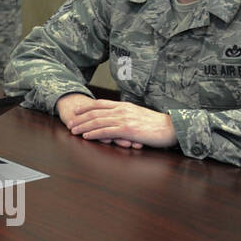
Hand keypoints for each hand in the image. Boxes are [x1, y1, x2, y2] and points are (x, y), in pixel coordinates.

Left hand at [57, 94, 176, 148]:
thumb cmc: (156, 124)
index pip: (100, 104)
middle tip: (69, 123)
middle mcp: (122, 110)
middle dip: (80, 118)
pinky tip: (87, 136)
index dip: (86, 107)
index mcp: (124, 105)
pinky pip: (107, 131)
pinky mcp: (128, 130)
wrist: (171, 127)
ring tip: (73, 130)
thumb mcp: (138, 114)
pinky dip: (95, 134)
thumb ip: (126, 114)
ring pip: (98, 122)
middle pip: (95, 112)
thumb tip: (116, 117)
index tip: (75, 111)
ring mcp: (124, 119)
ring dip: (83, 126)